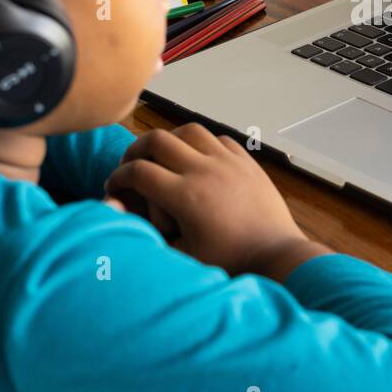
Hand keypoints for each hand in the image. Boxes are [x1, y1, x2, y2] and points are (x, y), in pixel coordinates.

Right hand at [104, 124, 329, 278]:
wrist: (276, 255)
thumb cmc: (230, 261)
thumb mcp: (183, 256)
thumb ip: (147, 235)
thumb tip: (117, 214)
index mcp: (185, 196)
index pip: (138, 172)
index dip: (118, 177)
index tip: (114, 185)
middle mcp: (205, 171)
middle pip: (157, 140)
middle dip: (136, 149)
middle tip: (131, 164)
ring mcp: (228, 162)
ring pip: (190, 130)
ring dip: (170, 139)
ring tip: (162, 155)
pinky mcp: (247, 162)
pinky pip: (218, 138)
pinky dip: (201, 142)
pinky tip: (198, 158)